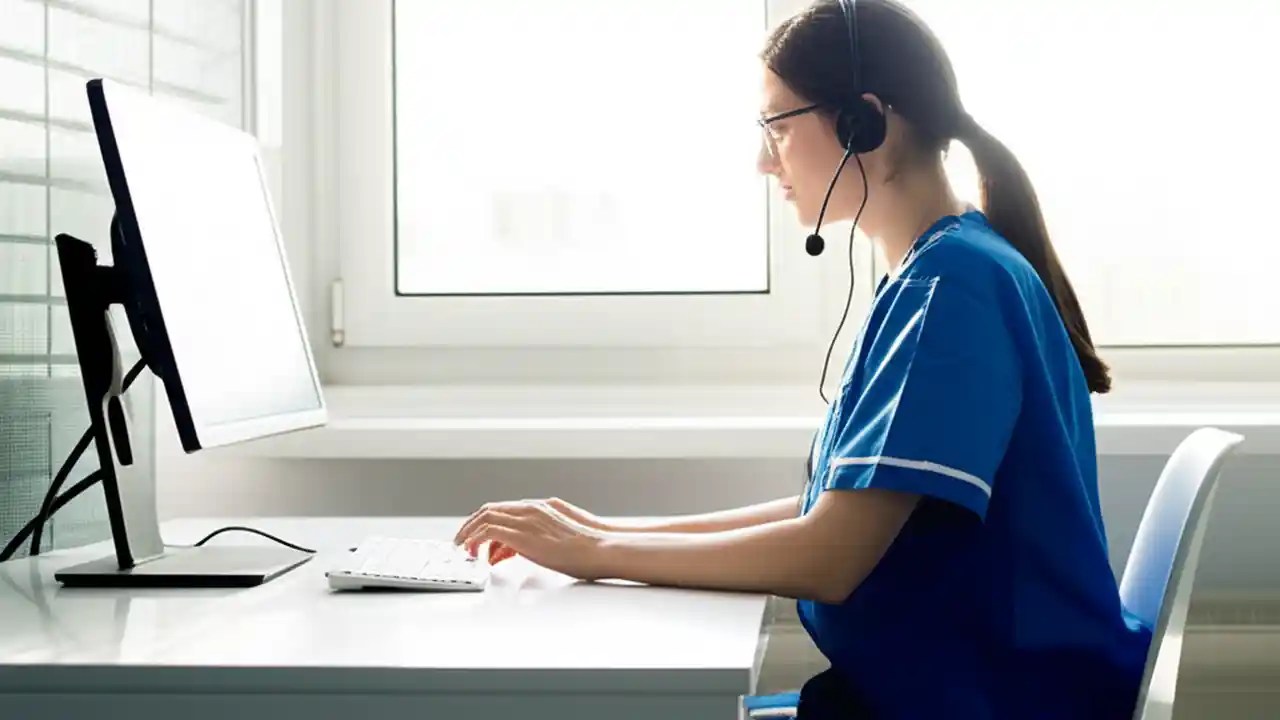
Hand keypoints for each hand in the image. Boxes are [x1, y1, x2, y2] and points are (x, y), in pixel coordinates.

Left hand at [469, 497, 606, 564]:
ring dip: (469, 533)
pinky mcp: (521, 535)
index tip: (485, 540)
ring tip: (464, 550)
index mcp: (544, 506)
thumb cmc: (595, 546)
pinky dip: (475, 540)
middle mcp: (532, 508)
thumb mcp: (572, 532)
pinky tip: (474, 554)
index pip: (507, 508)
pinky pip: (487, 532)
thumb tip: (542, 545)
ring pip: (484, 516)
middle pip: (491, 509)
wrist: (604, 548)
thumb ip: (552, 533)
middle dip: (473, 525)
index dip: (491, 523)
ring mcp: (526, 519)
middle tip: (465, 542)